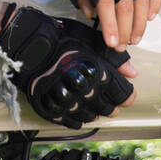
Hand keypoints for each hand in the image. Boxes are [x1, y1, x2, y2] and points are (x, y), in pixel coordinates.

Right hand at [0, 5, 135, 127]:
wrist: (28, 43)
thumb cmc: (60, 38)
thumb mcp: (91, 41)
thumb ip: (115, 58)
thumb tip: (132, 72)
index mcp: (97, 72)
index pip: (122, 94)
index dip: (126, 96)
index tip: (126, 95)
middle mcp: (84, 88)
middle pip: (108, 107)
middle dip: (112, 105)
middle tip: (110, 102)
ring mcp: (68, 99)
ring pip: (90, 116)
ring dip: (95, 113)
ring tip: (94, 107)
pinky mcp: (52, 106)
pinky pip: (70, 121)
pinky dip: (77, 120)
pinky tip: (78, 114)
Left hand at [78, 0, 160, 51]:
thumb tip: (88, 12)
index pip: (106, 3)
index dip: (110, 25)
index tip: (111, 43)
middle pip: (126, 7)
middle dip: (125, 31)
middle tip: (121, 47)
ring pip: (142, 1)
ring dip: (139, 24)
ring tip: (134, 39)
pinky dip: (154, 6)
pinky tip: (149, 18)